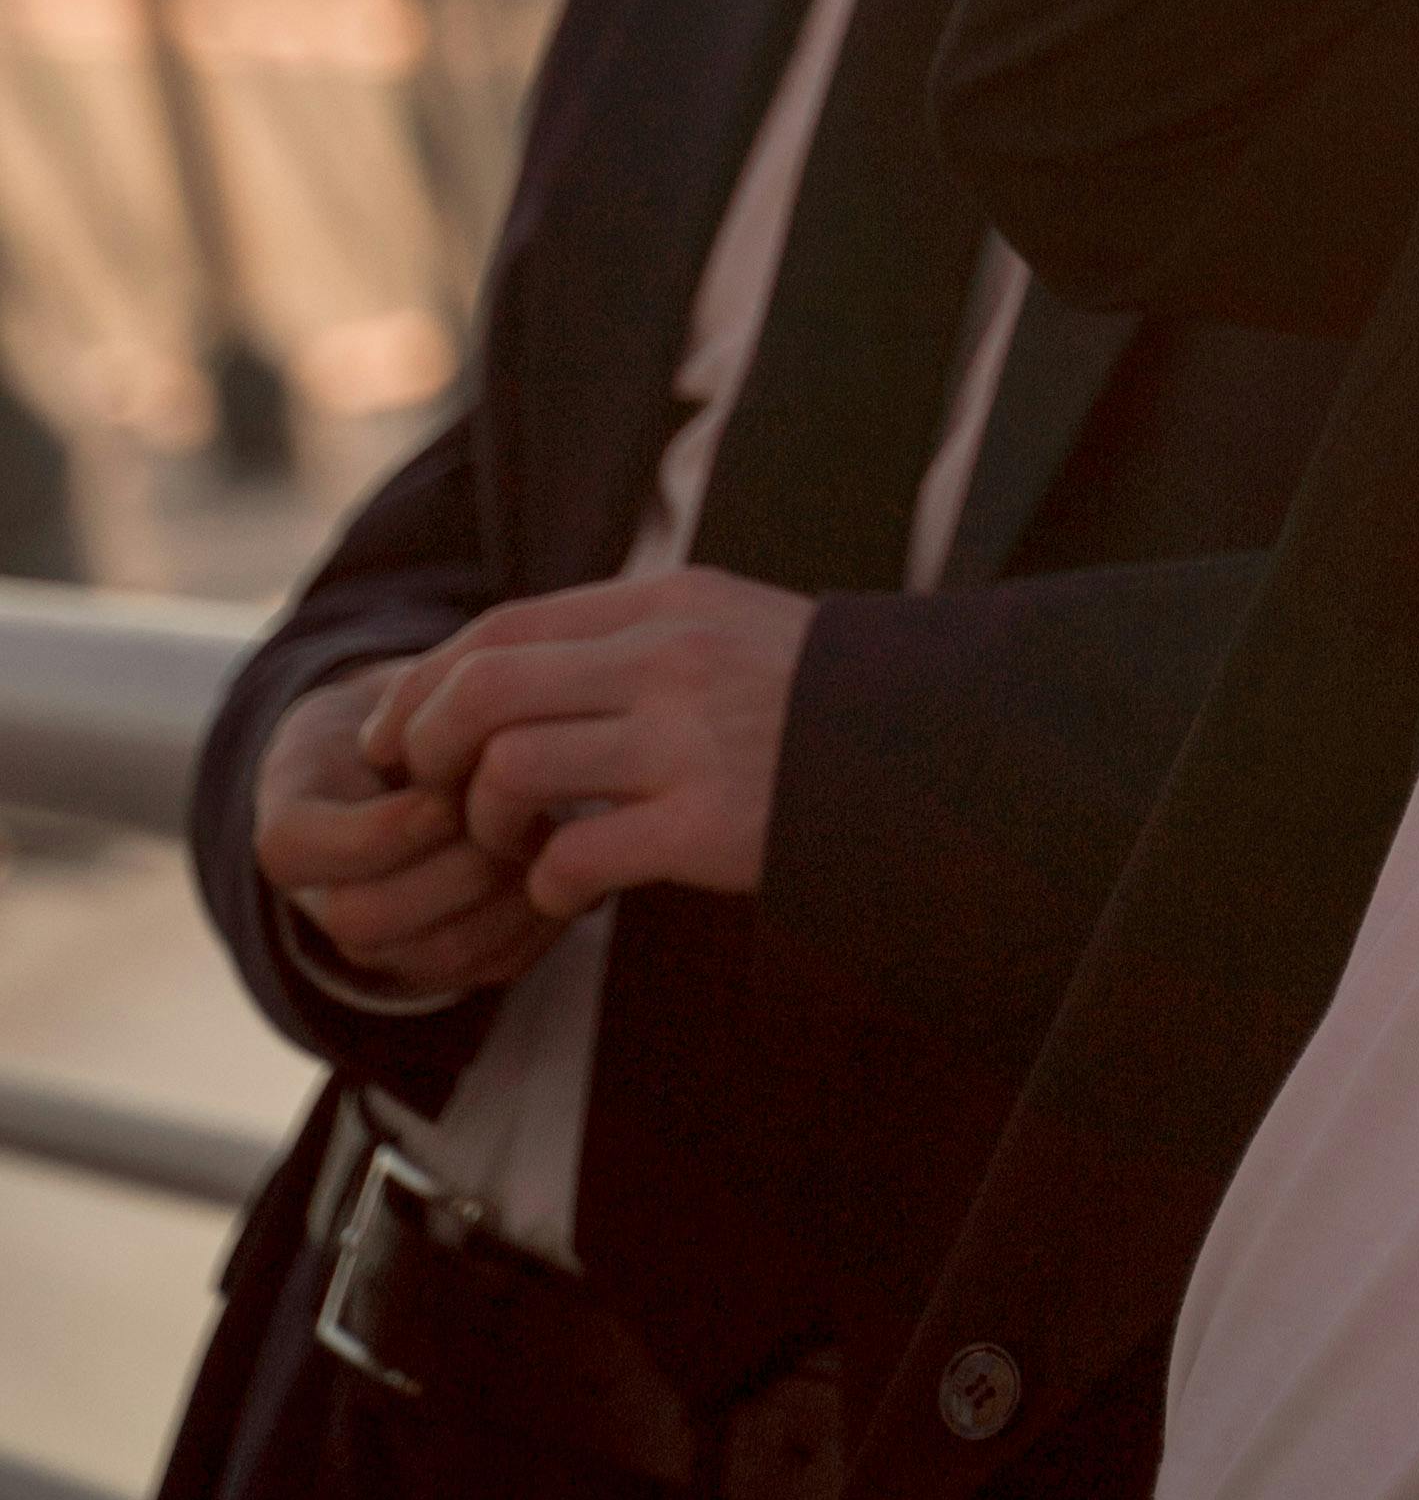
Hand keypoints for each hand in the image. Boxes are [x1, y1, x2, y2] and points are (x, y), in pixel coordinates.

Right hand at [258, 658, 551, 1001]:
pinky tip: (567, 871)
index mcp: (290, 827)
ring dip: (503, 899)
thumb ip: (421, 707)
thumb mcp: (405, 690)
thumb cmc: (423, 711)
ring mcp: (381, 944)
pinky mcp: (444, 964)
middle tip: (514, 819)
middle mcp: (319, 901)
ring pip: (433, 955)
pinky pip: (488, 969)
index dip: (384, 827)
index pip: (299, 849)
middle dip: (453, 868)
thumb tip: (485, 742)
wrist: (436, 757)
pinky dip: (538, 926)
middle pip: (363, 918)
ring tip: (548, 840)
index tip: (447, 791)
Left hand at [360, 565, 815, 925]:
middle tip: (433, 798)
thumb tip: (525, 667)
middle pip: (484, 692)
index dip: (427, 684)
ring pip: (513, 772)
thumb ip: (638, 637)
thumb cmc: (823, 699)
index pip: (502, 628)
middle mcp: (669, 661)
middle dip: (430, 751)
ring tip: (514, 847)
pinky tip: (566, 894)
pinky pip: (575, 859)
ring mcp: (687, 743)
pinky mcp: (708, 826)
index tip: (401, 733)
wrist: (937, 749)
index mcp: (669, 604)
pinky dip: (547, 887)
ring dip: (487, 824)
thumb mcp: (732, 627)